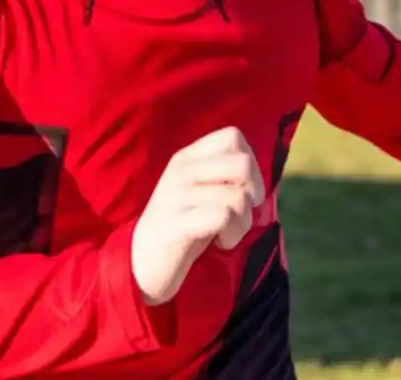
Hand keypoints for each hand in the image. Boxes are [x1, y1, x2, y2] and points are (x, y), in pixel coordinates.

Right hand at [131, 127, 265, 305]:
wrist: (142, 262)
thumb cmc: (183, 226)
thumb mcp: (200, 191)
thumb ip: (223, 176)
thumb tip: (258, 177)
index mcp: (187, 158)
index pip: (232, 137)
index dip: (251, 163)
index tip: (242, 189)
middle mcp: (181, 170)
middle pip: (241, 163)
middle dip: (254, 192)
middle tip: (239, 212)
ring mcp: (176, 195)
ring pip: (238, 196)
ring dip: (243, 223)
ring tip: (227, 233)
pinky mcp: (177, 224)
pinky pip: (224, 216)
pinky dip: (232, 234)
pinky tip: (219, 242)